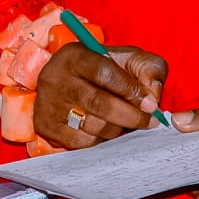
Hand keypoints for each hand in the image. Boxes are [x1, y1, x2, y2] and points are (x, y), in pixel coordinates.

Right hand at [34, 43, 168, 149]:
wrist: (65, 79)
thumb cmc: (101, 67)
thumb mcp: (124, 57)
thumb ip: (147, 68)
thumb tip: (153, 96)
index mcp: (75, 55)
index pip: (105, 73)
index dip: (130, 90)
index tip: (150, 104)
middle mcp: (56, 78)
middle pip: (99, 103)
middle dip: (130, 116)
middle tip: (149, 121)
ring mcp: (49, 104)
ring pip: (93, 126)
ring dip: (117, 128)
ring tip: (126, 122)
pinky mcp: (46, 126)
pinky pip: (82, 143)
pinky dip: (101, 139)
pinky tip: (106, 128)